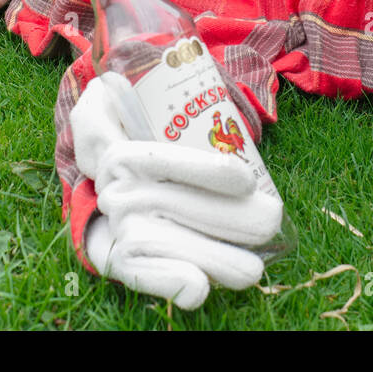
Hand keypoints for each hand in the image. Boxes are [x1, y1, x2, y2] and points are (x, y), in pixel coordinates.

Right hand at [72, 71, 283, 308]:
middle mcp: (116, 193)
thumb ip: (119, 93)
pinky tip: (198, 288)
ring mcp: (119, 228)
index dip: (204, 171)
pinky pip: (144, 275)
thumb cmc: (127, 141)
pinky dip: (169, 284)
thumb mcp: (111, 107)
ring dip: (212, 257)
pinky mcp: (122, 261)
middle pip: (178, 207)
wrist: (101, 185)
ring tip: (253, 267)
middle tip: (270, 220)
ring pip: (168, 244)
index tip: (245, 179)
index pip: (165, 160)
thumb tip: (124, 83)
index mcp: (120, 152)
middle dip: (229, 218)